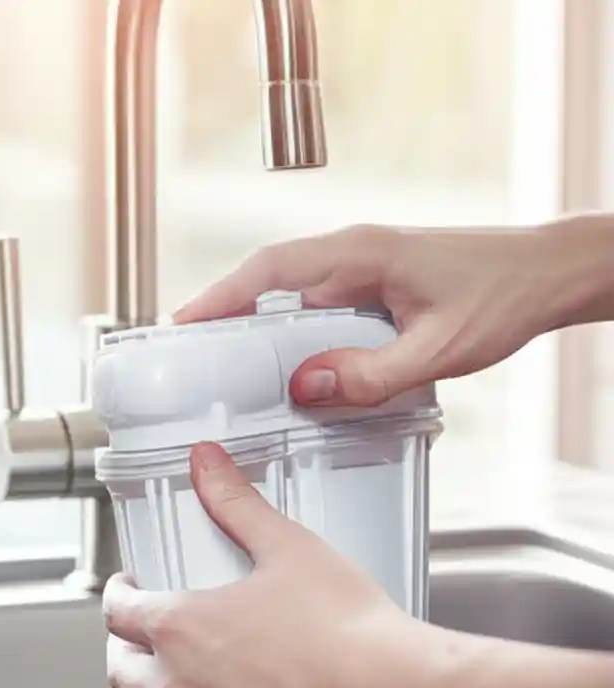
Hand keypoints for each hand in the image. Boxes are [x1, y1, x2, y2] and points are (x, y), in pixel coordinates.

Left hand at [102, 442, 429, 687]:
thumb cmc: (348, 632)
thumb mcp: (286, 548)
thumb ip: (236, 503)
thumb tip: (207, 464)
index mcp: (180, 628)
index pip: (117, 611)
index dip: (119, 593)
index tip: (130, 587)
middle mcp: (178, 685)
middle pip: (121, 669)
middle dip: (125, 645)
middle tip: (142, 629)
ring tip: (170, 672)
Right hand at [172, 215, 613, 406]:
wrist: (551, 273)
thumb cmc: (506, 295)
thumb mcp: (438, 349)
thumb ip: (369, 374)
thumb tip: (306, 386)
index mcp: (362, 253)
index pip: (271, 269)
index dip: (222, 294)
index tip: (186, 320)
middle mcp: (355, 251)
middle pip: (270, 277)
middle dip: (226, 310)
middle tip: (191, 350)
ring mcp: (363, 264)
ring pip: (293, 291)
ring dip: (258, 320)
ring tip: (228, 360)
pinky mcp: (375, 280)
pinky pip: (318, 302)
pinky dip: (293, 327)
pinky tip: (291, 358)